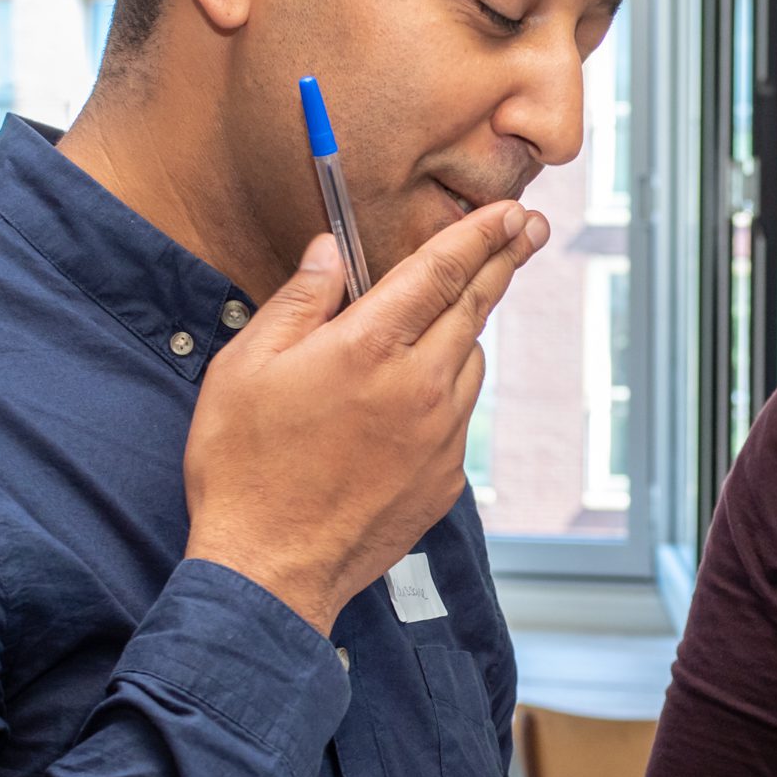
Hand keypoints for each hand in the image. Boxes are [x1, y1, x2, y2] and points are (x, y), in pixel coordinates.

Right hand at [183, 203, 547, 633]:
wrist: (272, 566)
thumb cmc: (245, 465)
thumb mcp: (246, 367)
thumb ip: (299, 301)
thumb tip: (331, 252)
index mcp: (369, 347)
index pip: (440, 271)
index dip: (479, 234)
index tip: (512, 210)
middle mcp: (420, 386)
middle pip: (474, 307)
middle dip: (504, 260)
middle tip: (531, 228)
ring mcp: (442, 434)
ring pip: (470, 361)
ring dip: (466, 330)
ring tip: (449, 313)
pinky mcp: (448, 475)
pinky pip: (459, 413)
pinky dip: (446, 389)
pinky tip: (413, 393)